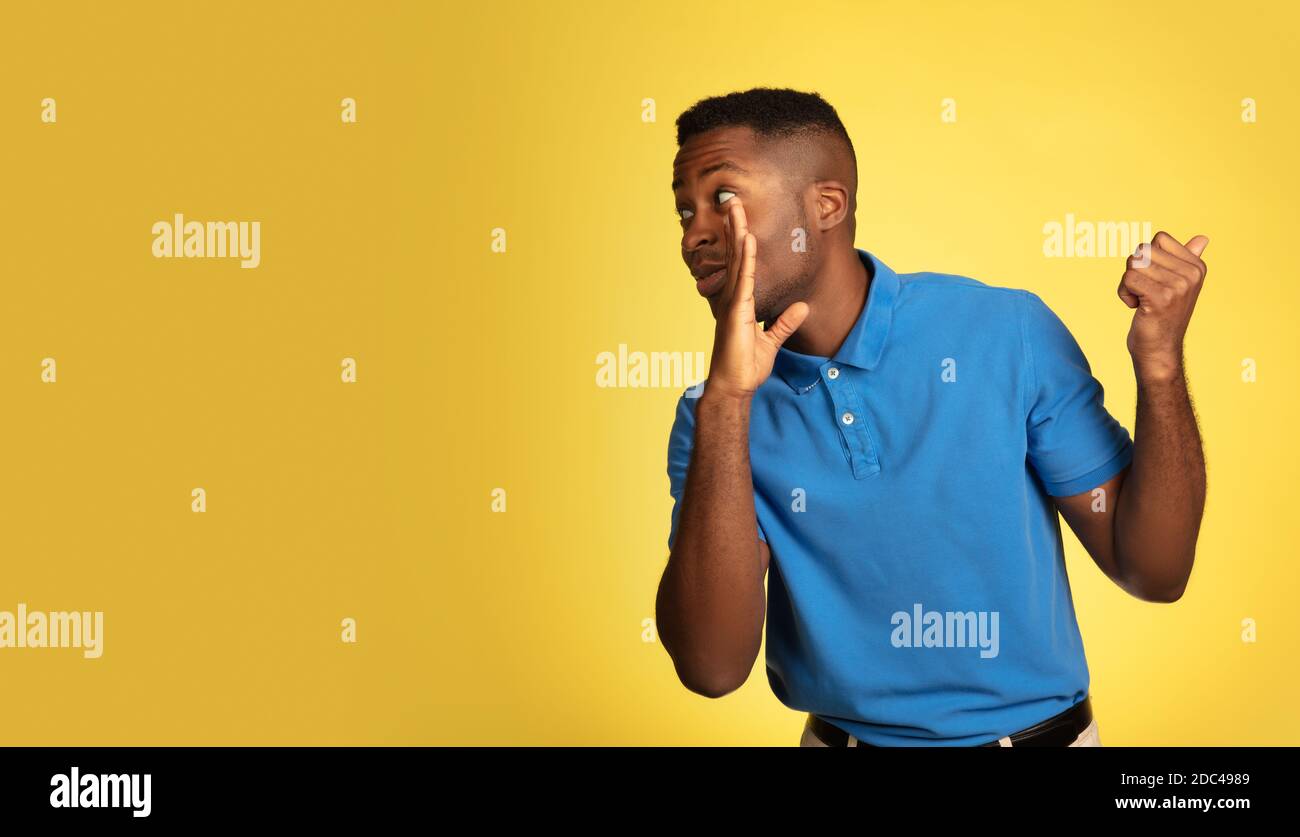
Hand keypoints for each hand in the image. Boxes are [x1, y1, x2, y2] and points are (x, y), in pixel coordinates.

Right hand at [706, 197, 808, 399]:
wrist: (733, 386)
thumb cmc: (745, 367)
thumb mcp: (772, 342)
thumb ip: (785, 323)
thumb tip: (802, 306)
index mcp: (739, 302)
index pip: (741, 265)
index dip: (740, 241)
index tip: (740, 219)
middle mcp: (732, 298)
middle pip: (734, 256)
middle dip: (734, 227)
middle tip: (733, 201)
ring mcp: (732, 303)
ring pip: (736, 261)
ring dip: (737, 233)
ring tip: (735, 209)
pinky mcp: (736, 313)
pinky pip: (743, 280)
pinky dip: (746, 259)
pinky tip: (748, 240)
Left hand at [1118, 231, 1208, 381]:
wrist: (1160, 349)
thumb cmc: (1163, 315)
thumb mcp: (1178, 284)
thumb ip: (1187, 259)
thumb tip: (1203, 238)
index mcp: (1197, 266)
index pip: (1159, 239)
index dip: (1147, 259)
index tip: (1155, 281)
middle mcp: (1192, 274)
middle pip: (1143, 250)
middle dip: (1135, 271)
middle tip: (1145, 292)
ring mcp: (1179, 285)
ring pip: (1133, 263)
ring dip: (1128, 283)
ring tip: (1142, 300)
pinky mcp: (1161, 297)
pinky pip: (1128, 279)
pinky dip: (1124, 294)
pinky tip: (1136, 307)